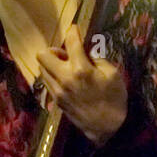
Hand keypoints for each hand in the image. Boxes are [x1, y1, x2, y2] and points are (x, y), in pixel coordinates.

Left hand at [37, 24, 127, 146]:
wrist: (106, 127)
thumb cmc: (114, 100)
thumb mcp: (113, 75)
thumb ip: (98, 60)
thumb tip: (87, 53)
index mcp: (81, 69)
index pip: (71, 42)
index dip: (73, 32)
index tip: (75, 29)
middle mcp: (64, 77)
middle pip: (43, 55)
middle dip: (53, 51)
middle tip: (66, 55)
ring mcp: (57, 90)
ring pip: (42, 69)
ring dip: (51, 64)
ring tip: (65, 68)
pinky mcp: (56, 100)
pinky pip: (47, 82)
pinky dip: (53, 77)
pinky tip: (65, 80)